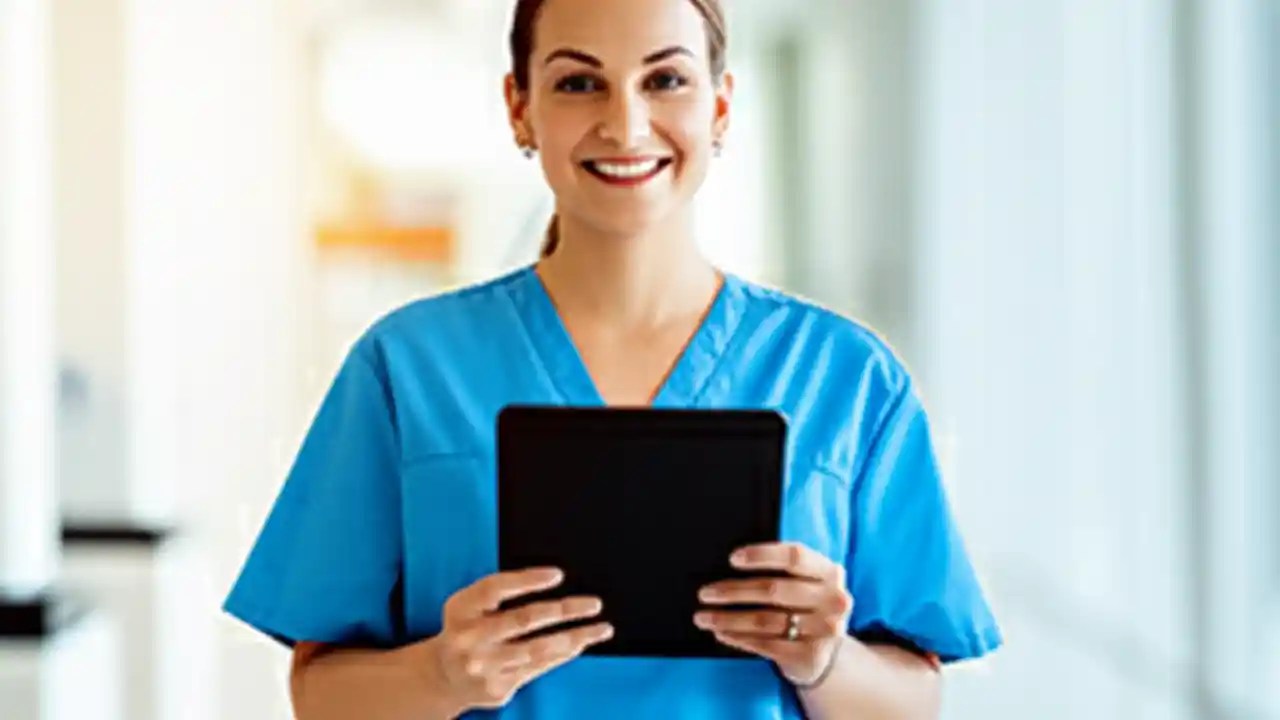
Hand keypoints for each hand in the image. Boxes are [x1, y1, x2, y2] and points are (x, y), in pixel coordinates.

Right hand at [429, 567, 612, 710]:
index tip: (558, 575)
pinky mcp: (497, 687)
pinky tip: (581, 643)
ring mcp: (484, 666)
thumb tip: (554, 578)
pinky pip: (539, 668)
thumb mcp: (469, 604)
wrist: (441, 678)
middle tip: (594, 603)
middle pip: (523, 619)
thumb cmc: (466, 629)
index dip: (528, 580)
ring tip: (602, 628)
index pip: (496, 588)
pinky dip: (563, 654)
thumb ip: (500, 591)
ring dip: (575, 636)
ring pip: (538, 648)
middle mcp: (470, 638)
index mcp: (462, 608)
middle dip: (563, 610)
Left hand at [695, 543, 852, 684]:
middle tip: (704, 593)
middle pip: (774, 590)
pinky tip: (721, 633)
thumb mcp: (805, 583)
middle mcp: (833, 600)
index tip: (732, 559)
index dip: (762, 555)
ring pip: (765, 620)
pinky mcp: (811, 656)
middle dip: (733, 591)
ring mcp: (824, 630)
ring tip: (703, 617)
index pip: (795, 556)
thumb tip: (732, 563)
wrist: (825, 653)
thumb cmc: (804, 607)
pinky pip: (765, 644)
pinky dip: (738, 637)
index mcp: (829, 572)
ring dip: (728, 619)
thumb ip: (781, 570)